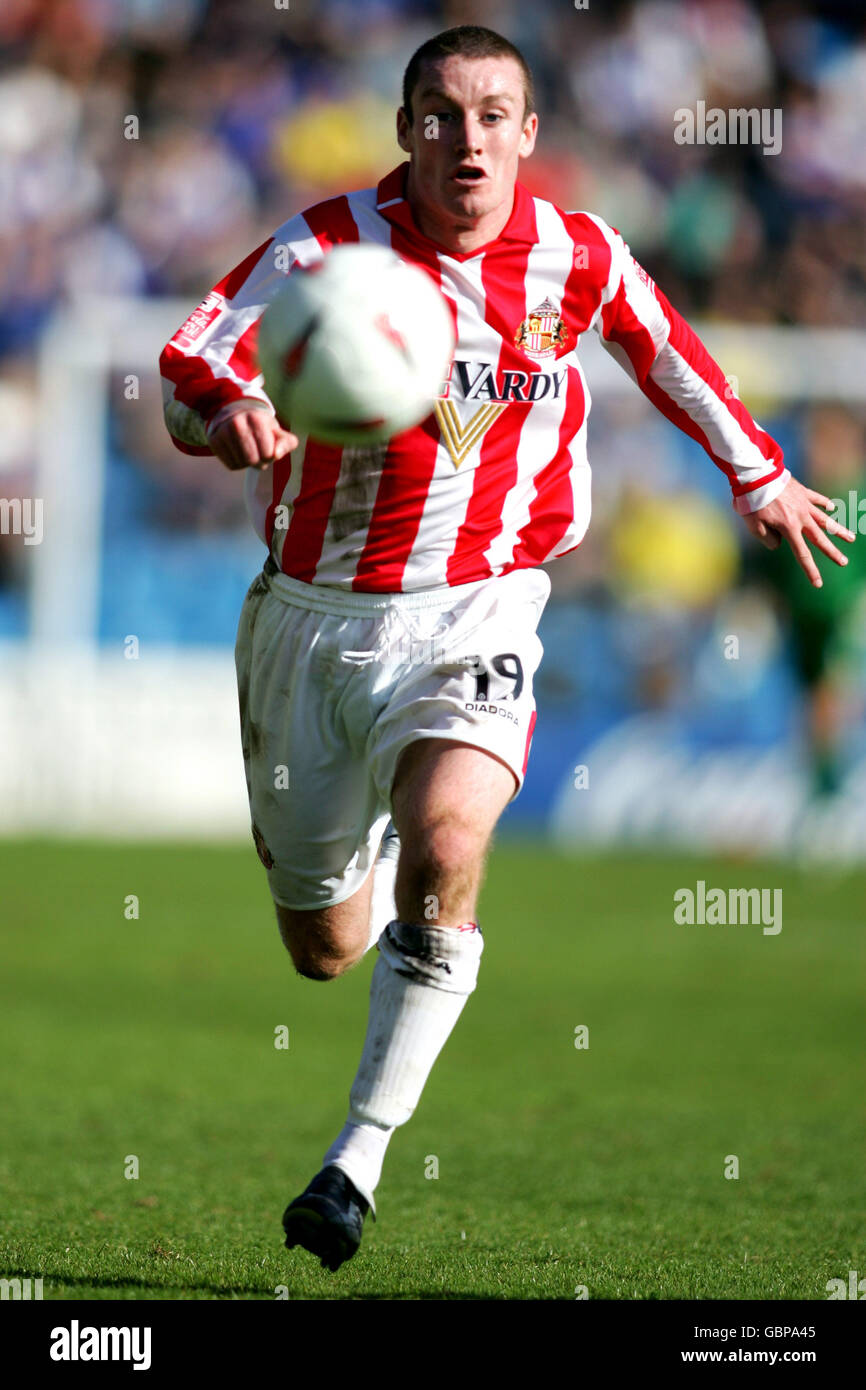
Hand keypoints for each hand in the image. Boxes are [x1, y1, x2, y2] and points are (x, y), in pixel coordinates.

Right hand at [209, 408, 298, 471]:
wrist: (237, 415)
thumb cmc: (261, 427)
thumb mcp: (278, 432)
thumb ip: (286, 443)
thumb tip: (277, 454)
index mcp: (256, 419)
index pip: (267, 454)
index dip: (270, 456)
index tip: (267, 448)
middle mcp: (237, 423)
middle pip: (252, 460)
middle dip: (259, 461)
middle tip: (258, 452)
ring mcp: (223, 431)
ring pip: (241, 464)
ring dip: (248, 463)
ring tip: (248, 451)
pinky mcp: (214, 440)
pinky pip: (230, 465)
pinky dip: (237, 464)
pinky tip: (238, 453)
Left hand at [739, 476, 855, 587]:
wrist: (757, 476)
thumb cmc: (752, 502)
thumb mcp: (754, 526)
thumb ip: (767, 539)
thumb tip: (778, 544)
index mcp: (789, 528)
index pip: (803, 554)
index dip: (811, 570)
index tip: (818, 583)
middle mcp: (801, 517)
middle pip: (820, 539)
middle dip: (832, 552)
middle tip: (844, 562)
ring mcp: (804, 504)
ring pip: (825, 519)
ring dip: (838, 529)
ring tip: (851, 538)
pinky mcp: (803, 492)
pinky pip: (817, 499)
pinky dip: (825, 504)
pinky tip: (832, 508)